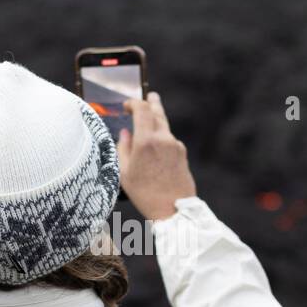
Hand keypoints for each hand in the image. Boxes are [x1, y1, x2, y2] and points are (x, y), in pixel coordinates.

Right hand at [117, 92, 195, 220]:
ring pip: (164, 126)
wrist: (174, 210)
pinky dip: (162, 137)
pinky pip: (170, 140)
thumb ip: (123, 148)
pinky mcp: (183, 154)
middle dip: (151, 102)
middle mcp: (163, 139)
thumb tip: (125, 134)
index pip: (142, 109)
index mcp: (146, 141)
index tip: (126, 105)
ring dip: (157, 120)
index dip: (133, 103)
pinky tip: (156, 148)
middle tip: (149, 96)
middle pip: (157, 111)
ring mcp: (176, 146)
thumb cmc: (145, 194)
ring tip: (150, 119)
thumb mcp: (124, 173)